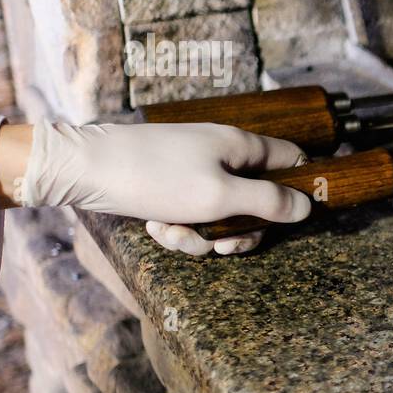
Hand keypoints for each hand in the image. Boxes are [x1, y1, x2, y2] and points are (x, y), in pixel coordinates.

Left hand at [20, 122, 311, 255]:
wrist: (84, 170)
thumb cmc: (156, 178)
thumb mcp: (220, 197)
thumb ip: (269, 203)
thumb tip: (308, 207)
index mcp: (242, 147)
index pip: (293, 160)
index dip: (299, 189)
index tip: (289, 220)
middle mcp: (223, 155)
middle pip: (257, 201)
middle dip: (240, 231)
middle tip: (223, 245)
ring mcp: (196, 171)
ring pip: (221, 215)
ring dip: (202, 235)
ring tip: (173, 233)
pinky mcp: (171, 187)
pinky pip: (192, 215)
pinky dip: (178, 227)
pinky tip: (156, 227)